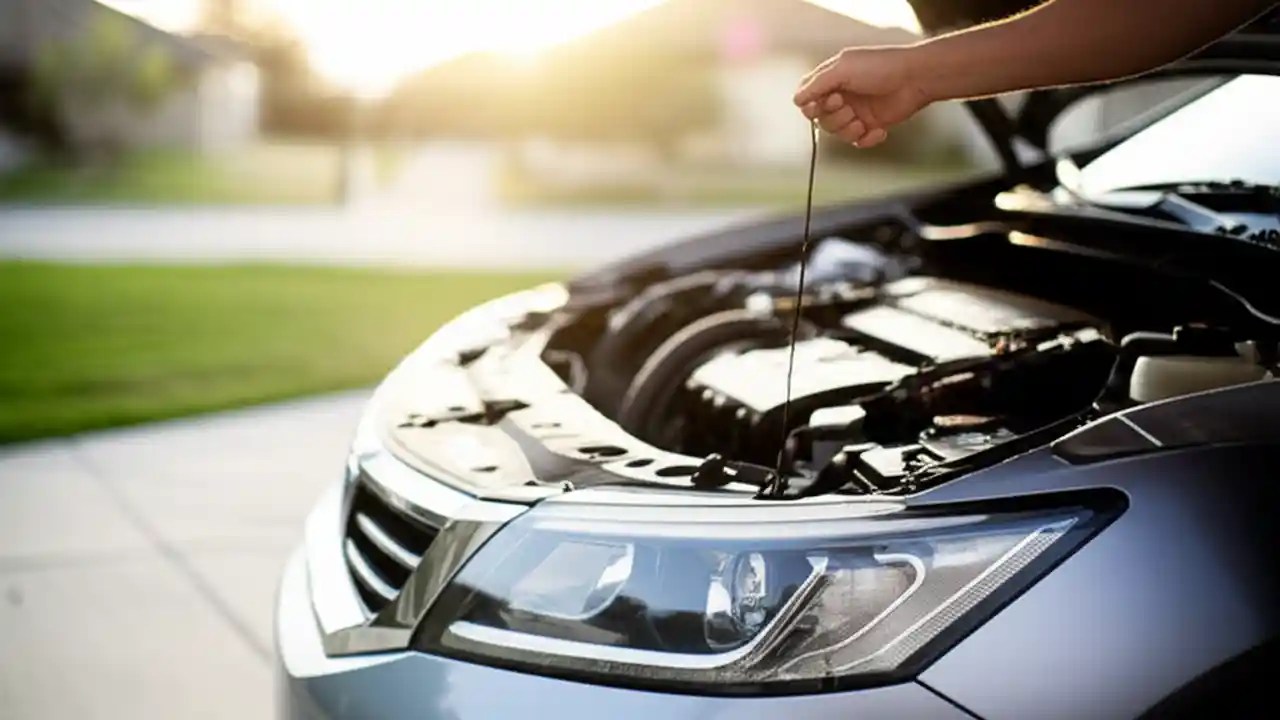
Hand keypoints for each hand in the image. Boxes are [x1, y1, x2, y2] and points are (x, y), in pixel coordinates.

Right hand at [794, 46, 931, 147]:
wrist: (915, 78)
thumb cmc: (880, 67)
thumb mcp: (843, 68)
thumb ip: (817, 84)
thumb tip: (796, 100)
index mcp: (832, 80)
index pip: (807, 98)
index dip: (811, 105)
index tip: (826, 100)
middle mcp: (841, 96)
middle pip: (820, 119)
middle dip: (832, 117)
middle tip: (846, 106)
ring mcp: (856, 112)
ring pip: (836, 133)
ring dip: (846, 129)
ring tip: (861, 122)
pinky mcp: (870, 126)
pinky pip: (857, 141)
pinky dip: (865, 139)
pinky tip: (879, 130)